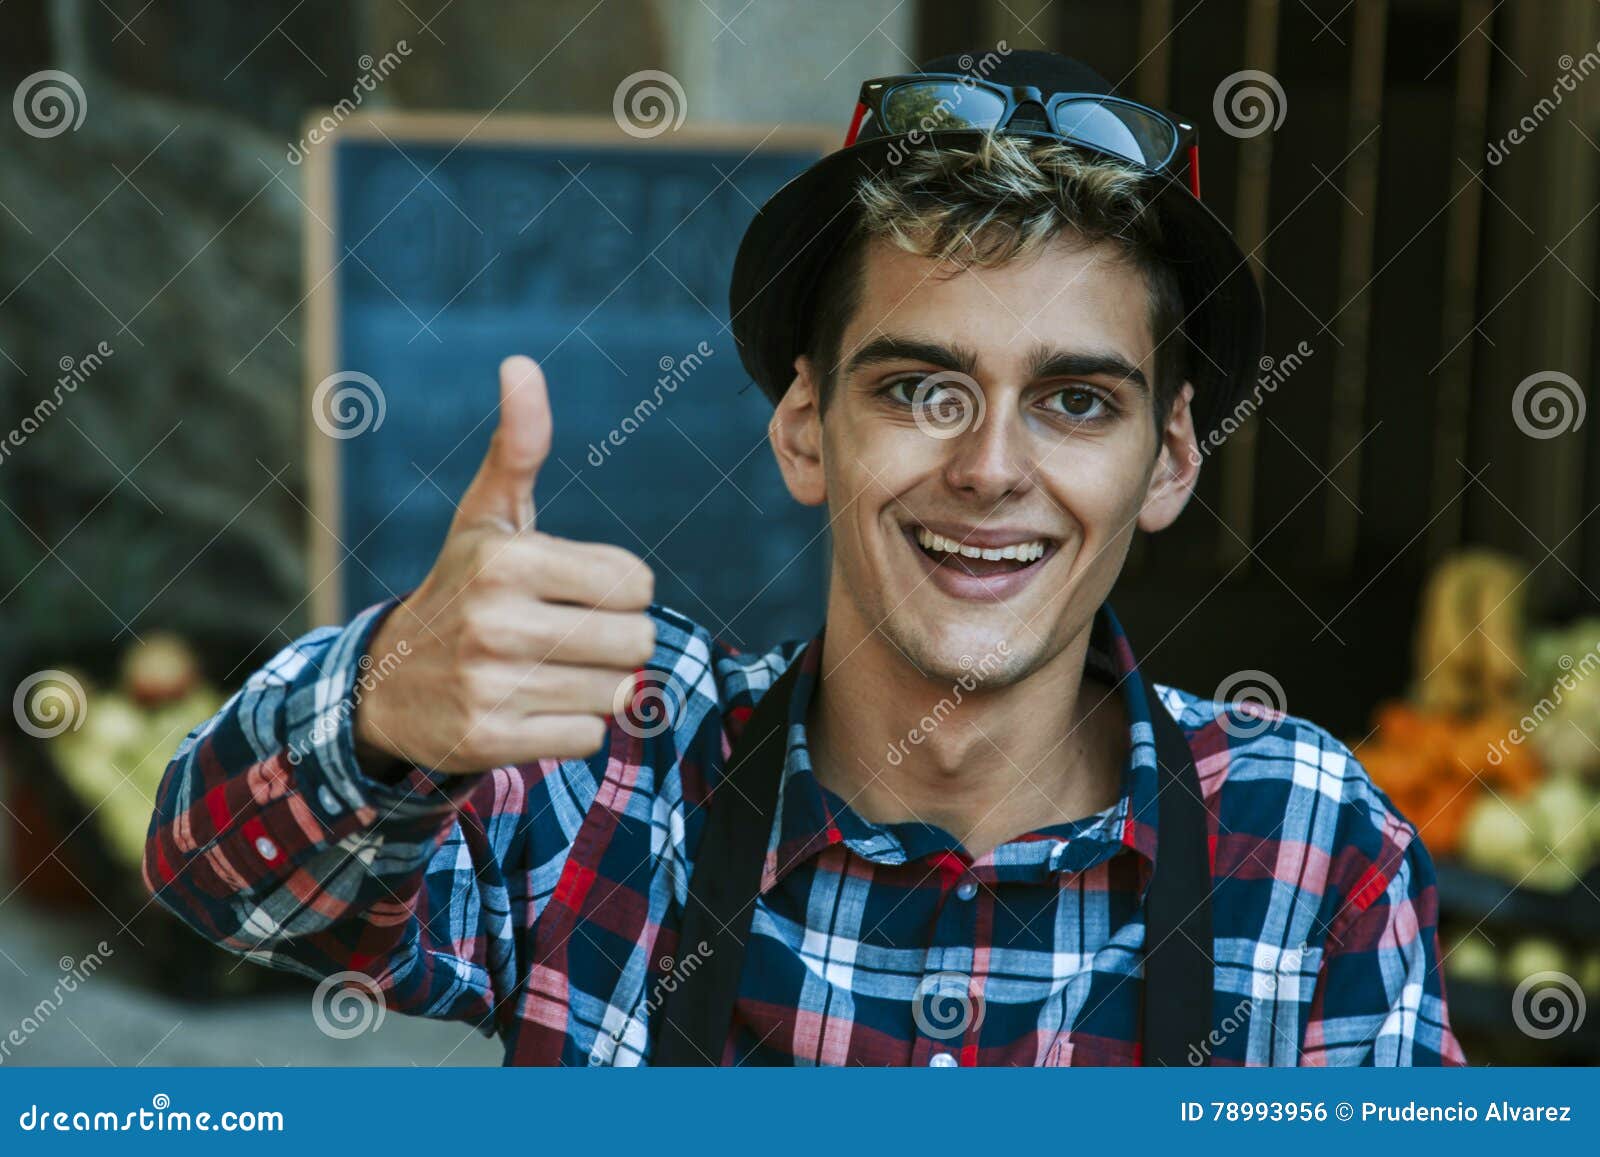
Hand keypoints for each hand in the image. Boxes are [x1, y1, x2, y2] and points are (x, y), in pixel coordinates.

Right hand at [353, 356, 655, 770]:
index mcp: (508, 559)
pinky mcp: (489, 740)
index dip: (619, 590)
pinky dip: (571, 728)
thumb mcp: (488, 517)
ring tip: (544, 671)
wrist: (387, 684)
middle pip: (635, 642)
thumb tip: (520, 364)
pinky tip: (530, 708)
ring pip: (615, 693)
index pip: (636, 584)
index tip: (577, 591)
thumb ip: (520, 446)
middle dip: (614, 643)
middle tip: (566, 637)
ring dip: (593, 687)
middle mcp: (496, 620)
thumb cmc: (463, 587)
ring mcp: (490, 684)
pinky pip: (588, 738)